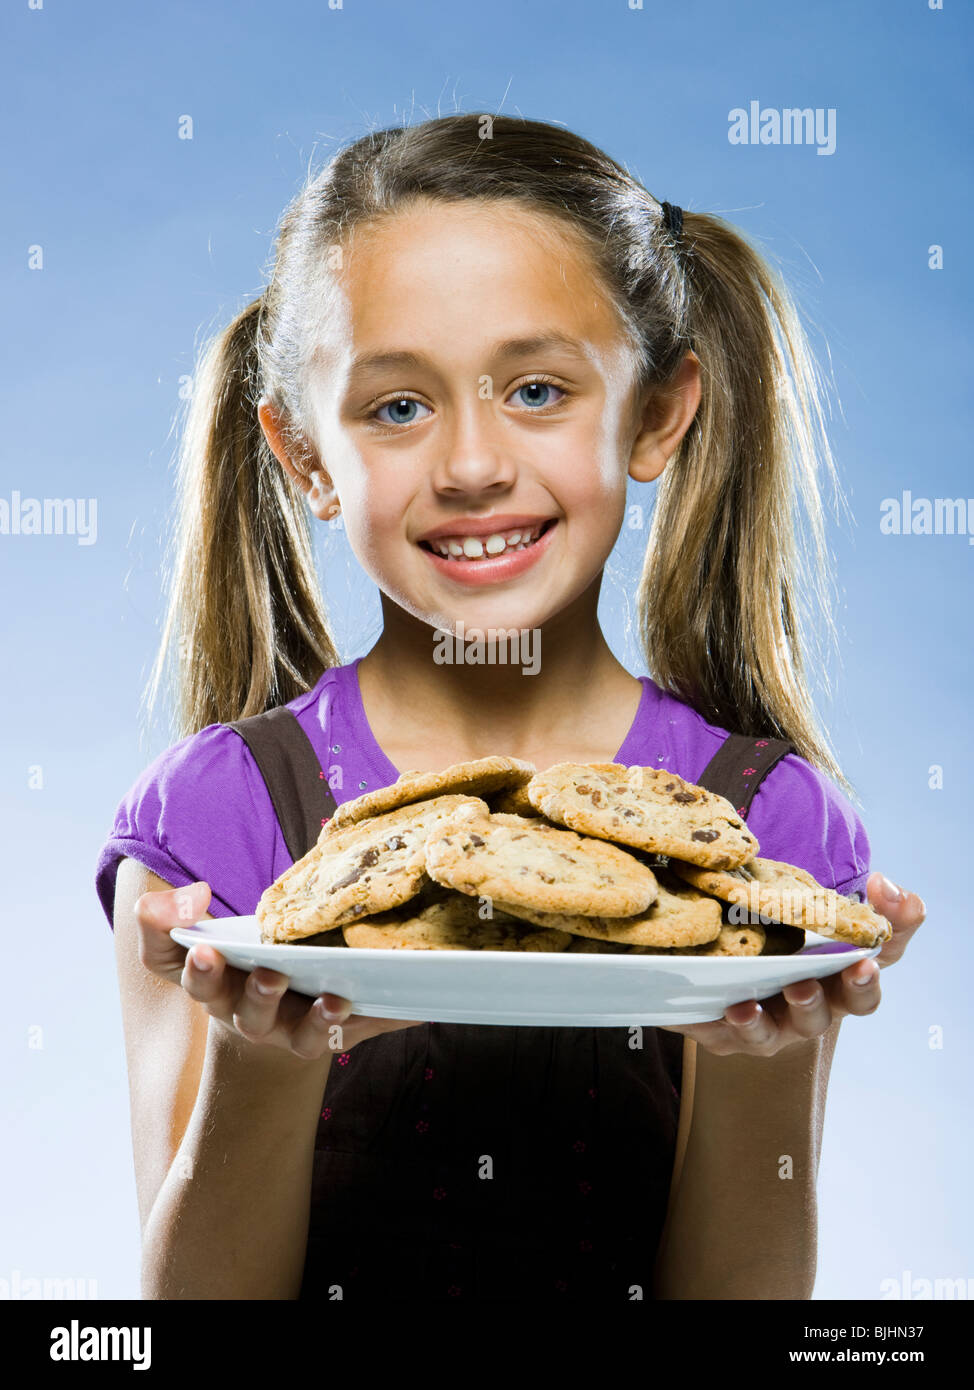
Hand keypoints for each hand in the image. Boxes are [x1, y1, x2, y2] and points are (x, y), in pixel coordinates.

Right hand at [135, 879, 428, 1059]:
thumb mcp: (195, 935)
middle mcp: (254, 1017)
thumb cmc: (236, 959)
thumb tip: (191, 896)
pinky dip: (387, 1019)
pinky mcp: (340, 1033)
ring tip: (336, 1000)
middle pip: (251, 1015)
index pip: (198, 983)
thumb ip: (165, 915)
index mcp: (218, 990)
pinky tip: (411, 1005)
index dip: (199, 970)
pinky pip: (365, 1030)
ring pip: (305, 1036)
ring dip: (319, 1021)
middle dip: (260, 995)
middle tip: (271, 974)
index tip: (205, 951)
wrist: (273, 1004)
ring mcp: (297, 1031)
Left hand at [660, 870, 925, 1056]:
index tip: (864, 965)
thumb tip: (886, 884)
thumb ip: (879, 906)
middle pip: (815, 1020)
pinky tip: (689, 1012)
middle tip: (801, 985)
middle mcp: (803, 1014)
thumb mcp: (841, 918)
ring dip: (757, 1024)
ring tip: (743, 1008)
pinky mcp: (723, 1033)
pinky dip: (701, 1023)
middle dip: (809, 1004)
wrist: (748, 955)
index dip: (865, 983)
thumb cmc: (804, 938)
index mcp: (837, 988)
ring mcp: (764, 1027)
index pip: (862, 994)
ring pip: (764, 1035)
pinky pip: (711, 1032)